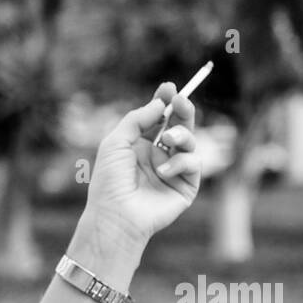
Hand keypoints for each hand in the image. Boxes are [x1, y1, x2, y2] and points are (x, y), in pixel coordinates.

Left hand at [78, 82, 202, 258]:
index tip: (169, 87)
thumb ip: (137, 119)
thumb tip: (159, 103)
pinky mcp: (186, 186)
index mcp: (140, 144)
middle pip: (179, 126)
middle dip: (182, 110)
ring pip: (189, 141)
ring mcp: (173, 170)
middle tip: (181, 100)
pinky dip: (180, 163)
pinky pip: (193, 164)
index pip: (159, 118)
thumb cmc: (109, 181)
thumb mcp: (115, 142)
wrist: (115, 215)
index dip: (165, 102)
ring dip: (181, 135)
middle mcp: (159, 155)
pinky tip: (163, 171)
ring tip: (168, 139)